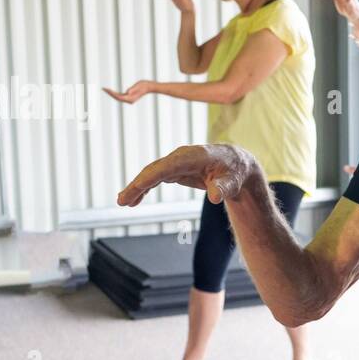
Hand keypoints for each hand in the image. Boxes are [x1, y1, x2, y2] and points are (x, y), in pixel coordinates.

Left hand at [103, 80, 153, 103]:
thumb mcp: (138, 85)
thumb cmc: (144, 85)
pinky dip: (115, 94)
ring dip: (112, 94)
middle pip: (117, 98)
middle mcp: (129, 100)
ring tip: (105, 89)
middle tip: (103, 88)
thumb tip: (127, 92)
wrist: (150, 87)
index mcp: (130, 98)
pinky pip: (120, 96)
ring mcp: (130, 99)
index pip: (118, 96)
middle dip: (110, 93)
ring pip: (118, 97)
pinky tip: (111, 91)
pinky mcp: (130, 97)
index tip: (106, 89)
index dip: (111, 93)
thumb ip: (133, 89)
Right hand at [117, 143, 261, 205]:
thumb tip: (215, 197)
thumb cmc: (235, 172)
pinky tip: (135, 200)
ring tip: (124, 202)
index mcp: (194, 156)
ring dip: (137, 187)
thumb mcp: (233, 182)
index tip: (135, 188)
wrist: (237, 165)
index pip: (167, 167)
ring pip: (151, 174)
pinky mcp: (175, 169)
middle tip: (122, 201)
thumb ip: (224, 188)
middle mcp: (181, 156)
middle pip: (154, 170)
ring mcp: (176, 162)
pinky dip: (144, 187)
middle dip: (137, 185)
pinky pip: (155, 178)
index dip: (150, 177)